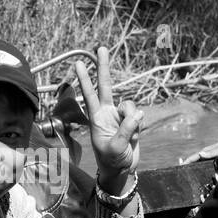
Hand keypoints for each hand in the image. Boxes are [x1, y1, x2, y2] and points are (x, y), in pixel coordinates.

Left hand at [73, 45, 144, 193]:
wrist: (122, 169)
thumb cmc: (112, 160)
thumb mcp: (115, 148)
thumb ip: (125, 129)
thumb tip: (136, 113)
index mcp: (96, 118)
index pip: (89, 94)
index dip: (85, 79)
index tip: (79, 63)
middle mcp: (107, 113)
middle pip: (106, 85)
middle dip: (103, 67)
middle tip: (101, 48)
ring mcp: (120, 116)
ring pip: (130, 105)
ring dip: (132, 119)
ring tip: (129, 136)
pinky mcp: (132, 121)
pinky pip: (139, 117)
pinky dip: (138, 127)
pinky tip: (133, 138)